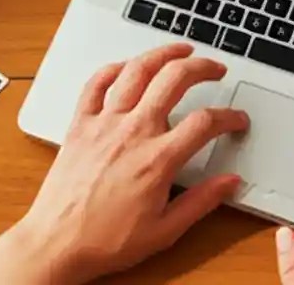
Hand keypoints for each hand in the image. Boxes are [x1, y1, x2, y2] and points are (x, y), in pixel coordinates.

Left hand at [0, 43, 248, 283]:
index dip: (229, 117)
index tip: (236, 120)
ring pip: (137, 71)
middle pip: (174, 80)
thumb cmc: (105, 241)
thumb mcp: (165, 231)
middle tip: (215, 69)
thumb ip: (202, 202)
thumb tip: (230, 183)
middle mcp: (132, 133)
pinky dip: (113, 68)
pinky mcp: (79, 125)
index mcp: (157, 160)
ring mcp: (104, 124)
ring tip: (180, 50)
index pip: (205, 122)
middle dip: (202, 67)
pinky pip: (95, 84)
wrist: (56, 243)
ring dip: (162, 53)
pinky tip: (127, 66)